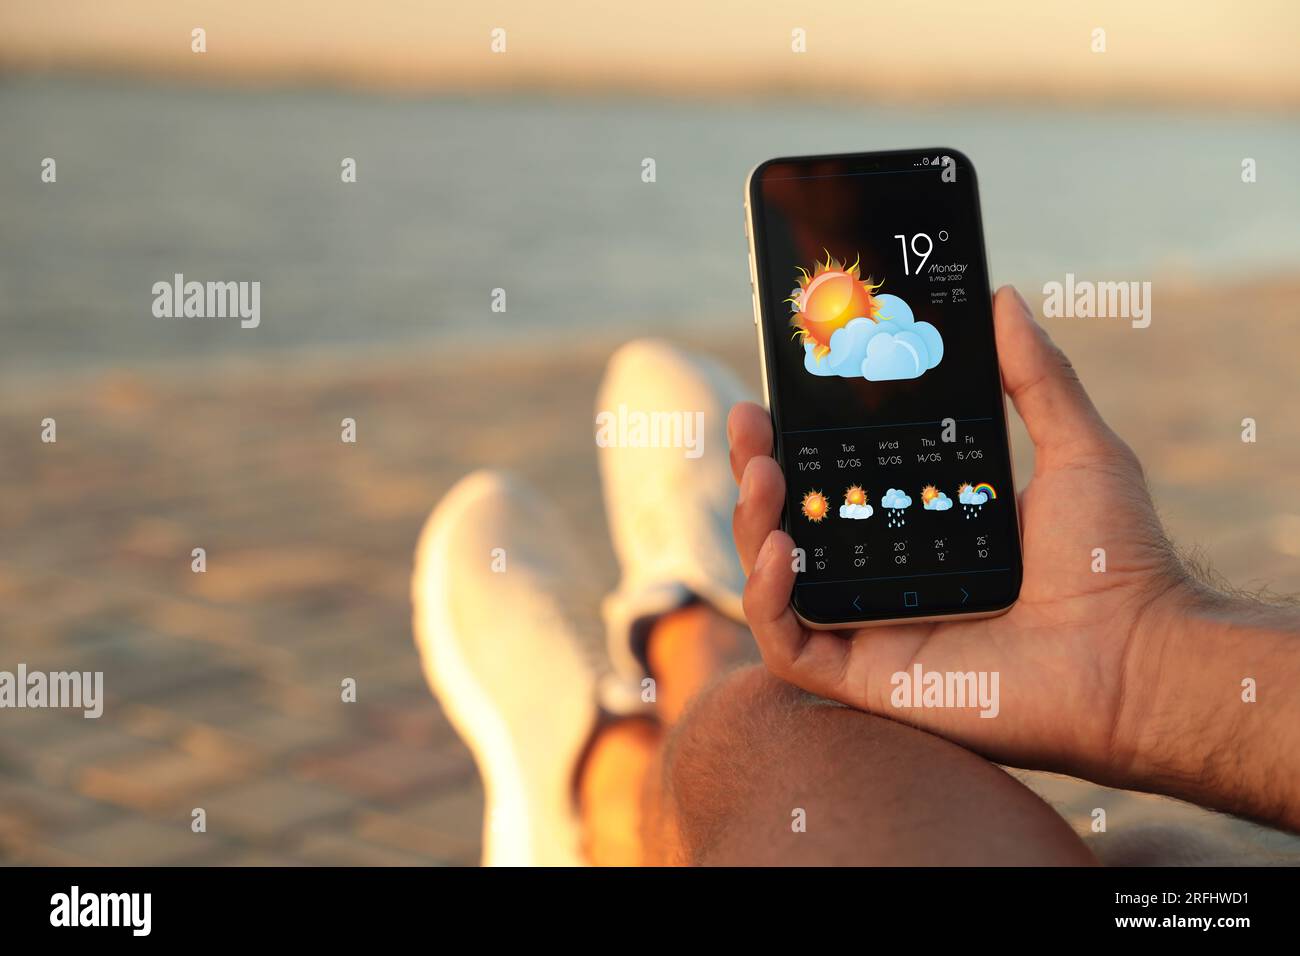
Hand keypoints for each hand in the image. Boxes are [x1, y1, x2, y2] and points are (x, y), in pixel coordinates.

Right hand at [728, 286, 1188, 782]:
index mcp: (926, 525)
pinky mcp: (868, 678)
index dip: (799, 438)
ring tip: (766, 477)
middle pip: (793, 523)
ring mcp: (873, 626)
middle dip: (759, 471)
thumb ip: (1037, 376)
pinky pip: (787, 647)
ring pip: (773, 580)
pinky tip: (779, 550)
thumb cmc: (1118, 562)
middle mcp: (890, 574)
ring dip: (750, 524)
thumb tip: (1003, 300)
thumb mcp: (1078, 450)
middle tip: (750, 423)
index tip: (779, 391)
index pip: (839, 479)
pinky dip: (765, 600)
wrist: (1140, 657)